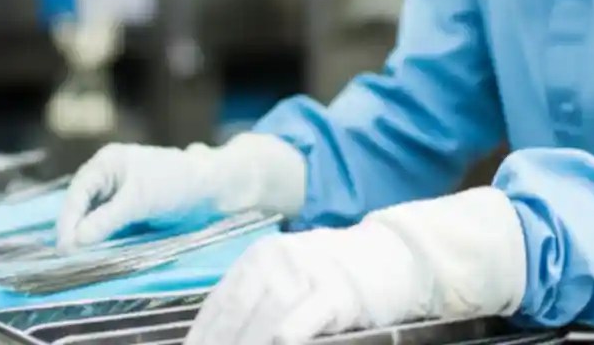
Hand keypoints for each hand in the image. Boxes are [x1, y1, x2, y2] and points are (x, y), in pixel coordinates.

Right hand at [56, 134, 306, 250]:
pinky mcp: (129, 212)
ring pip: (92, 219)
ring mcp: (117, 195)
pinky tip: (97, 255)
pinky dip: (102, 240)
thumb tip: (75, 242)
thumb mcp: (138, 200)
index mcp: (106, 163)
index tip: (65, 248)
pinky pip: (108, 227)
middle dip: (74, 231)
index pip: (78, 193)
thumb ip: (106, 220)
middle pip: (81, 207)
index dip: (68, 221)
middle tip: (68, 260)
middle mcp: (107, 177)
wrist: (212, 190)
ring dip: (87, 238)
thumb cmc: (176, 183)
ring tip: (79, 261)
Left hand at [184, 187, 527, 344]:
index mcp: (259, 257)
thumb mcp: (287, 276)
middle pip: (236, 317)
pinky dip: (281, 339)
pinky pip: (297, 323)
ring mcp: (306, 274)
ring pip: (261, 323)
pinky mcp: (335, 293)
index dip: (202, 337)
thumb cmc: (334, 275)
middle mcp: (277, 260)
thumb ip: (254, 301)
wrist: (392, 257)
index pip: (219, 306)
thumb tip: (216, 335)